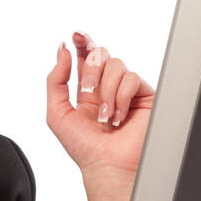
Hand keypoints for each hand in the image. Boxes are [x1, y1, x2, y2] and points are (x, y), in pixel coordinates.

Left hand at [46, 31, 153, 179]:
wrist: (108, 164)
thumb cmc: (84, 147)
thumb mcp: (57, 112)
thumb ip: (55, 80)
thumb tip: (63, 51)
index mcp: (88, 90)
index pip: (85, 58)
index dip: (81, 43)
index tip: (75, 35)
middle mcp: (108, 88)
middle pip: (100, 55)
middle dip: (91, 70)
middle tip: (88, 91)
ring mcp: (126, 91)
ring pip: (115, 65)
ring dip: (105, 91)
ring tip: (105, 116)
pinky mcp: (144, 96)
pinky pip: (131, 78)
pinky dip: (120, 97)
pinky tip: (119, 116)